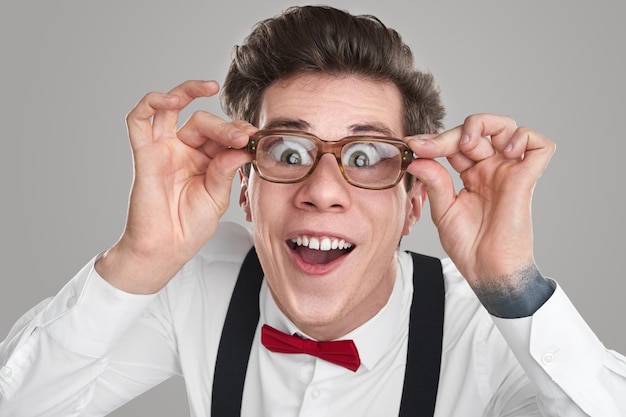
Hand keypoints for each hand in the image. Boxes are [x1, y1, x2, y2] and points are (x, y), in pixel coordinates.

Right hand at [96, 80, 255, 292]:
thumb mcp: (217, 197)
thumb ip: (225, 170)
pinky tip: (171, 99)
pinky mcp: (144, 154)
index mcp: (204, 160)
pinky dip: (151, 102)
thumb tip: (242, 147)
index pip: (221, 133)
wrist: (166, 249)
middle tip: (241, 138)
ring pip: (172, 109)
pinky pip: (139, 120)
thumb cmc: (189, 227)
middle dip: (224, 126)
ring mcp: (163, 150)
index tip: (255, 138)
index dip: (237, 131)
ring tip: (208, 89)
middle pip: (202, 121)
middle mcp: (183, 150)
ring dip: (188, 92)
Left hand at [406, 114, 555, 289]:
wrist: (486, 271)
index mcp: (471, 175)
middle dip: (453, 132)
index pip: (455, 143)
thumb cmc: (468, 246)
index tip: (412, 145)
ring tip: (470, 146)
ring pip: (508, 127)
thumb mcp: (443, 210)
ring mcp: (509, 172)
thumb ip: (434, 182)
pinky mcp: (526, 179)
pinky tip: (504, 151)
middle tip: (431, 146)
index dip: (435, 140)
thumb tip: (417, 157)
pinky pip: (539, 145)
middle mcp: (491, 169)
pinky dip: (523, 138)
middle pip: (479, 129)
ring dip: (487, 125)